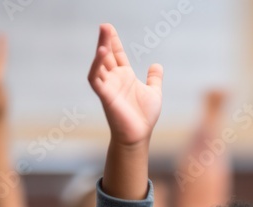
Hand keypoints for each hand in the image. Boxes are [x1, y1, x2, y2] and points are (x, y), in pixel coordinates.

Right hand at [88, 24, 162, 146]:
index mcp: (125, 76)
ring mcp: (108, 86)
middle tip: (104, 25)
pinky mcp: (104, 95)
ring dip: (100, 50)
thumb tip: (157, 65)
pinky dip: (96, 67)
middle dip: (105, 40)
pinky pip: (95, 78)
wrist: (139, 135)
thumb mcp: (154, 92)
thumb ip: (154, 79)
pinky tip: (101, 55)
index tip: (109, 27)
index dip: (114, 41)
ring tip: (104, 35)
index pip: (117, 54)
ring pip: (99, 64)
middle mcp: (114, 79)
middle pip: (107, 55)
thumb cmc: (144, 116)